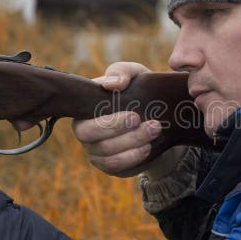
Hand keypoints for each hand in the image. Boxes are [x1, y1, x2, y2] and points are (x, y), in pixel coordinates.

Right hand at [71, 62, 162, 177]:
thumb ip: (121, 72)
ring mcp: (94, 150)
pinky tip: (147, 148)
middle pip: (90, 135)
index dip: (107, 119)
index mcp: (84, 108)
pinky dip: (132, 158)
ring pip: (105, 152)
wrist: (158, 118)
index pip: (82, 116)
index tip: (135, 114)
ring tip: (155, 132)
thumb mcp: (135, 76)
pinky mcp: (107, 165)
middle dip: (120, 130)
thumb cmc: (139, 91)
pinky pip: (114, 166)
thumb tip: (111, 85)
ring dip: (132, 143)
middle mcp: (84, 130)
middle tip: (151, 124)